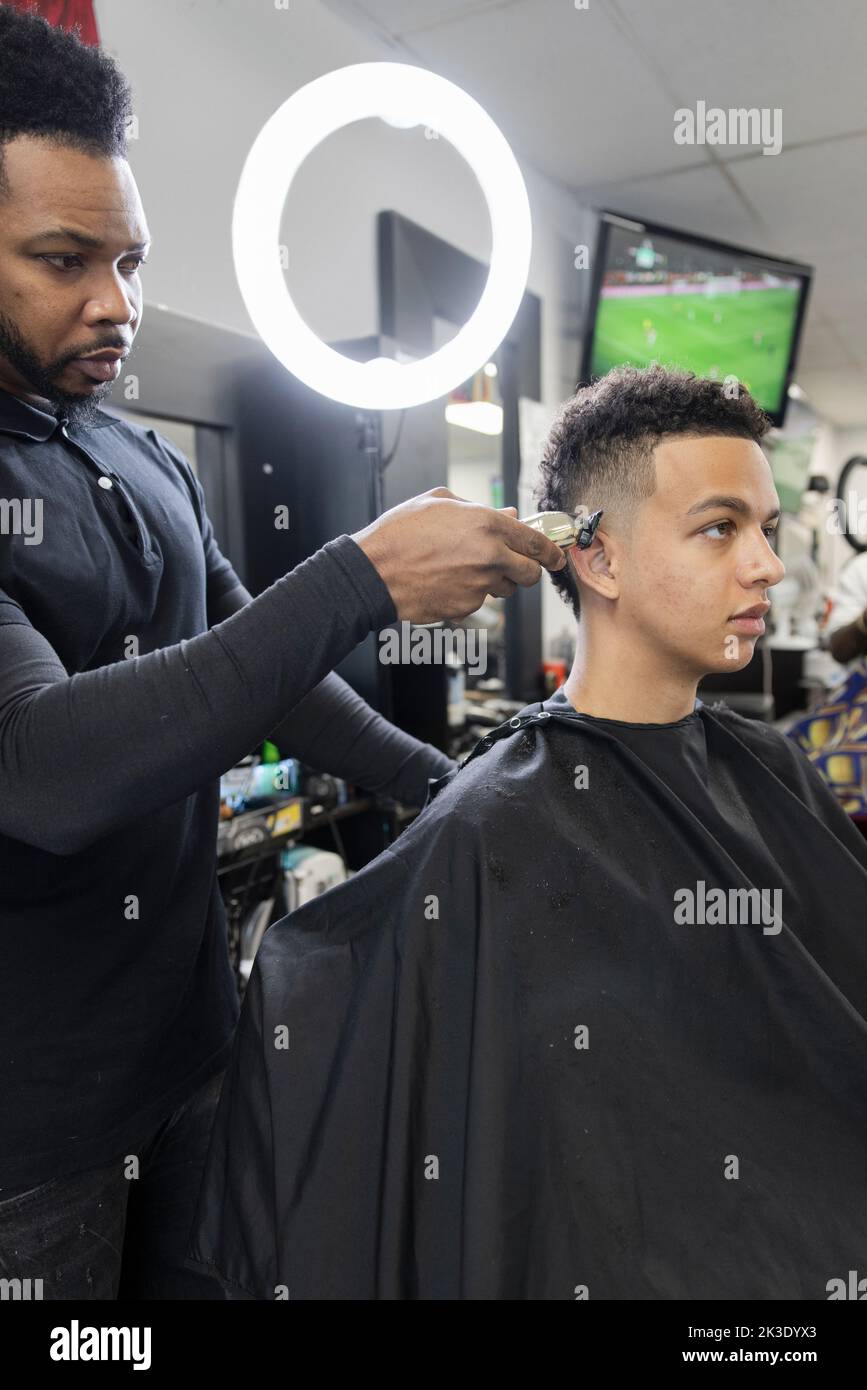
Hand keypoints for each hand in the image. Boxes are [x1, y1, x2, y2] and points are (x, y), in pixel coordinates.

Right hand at [352, 488, 566, 622]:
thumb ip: (480, 509)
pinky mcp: (466, 608)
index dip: (551, 552)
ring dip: (495, 581)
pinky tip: (446, 581)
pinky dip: (469, 593)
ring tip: (464, 568)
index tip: (556, 557)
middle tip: (514, 565)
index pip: (536, 544)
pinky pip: (479, 602)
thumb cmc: (401, 532)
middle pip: (529, 574)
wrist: (374, 572)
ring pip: (504, 590)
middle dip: (526, 571)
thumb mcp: (440, 503)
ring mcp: (479, 586)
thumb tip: (510, 516)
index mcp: (488, 526)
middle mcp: (490, 557)